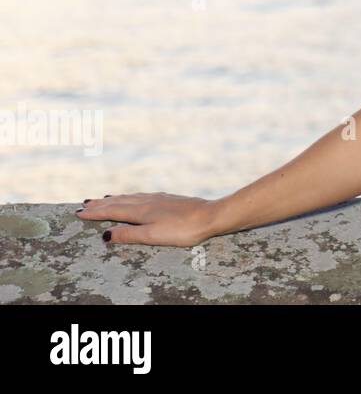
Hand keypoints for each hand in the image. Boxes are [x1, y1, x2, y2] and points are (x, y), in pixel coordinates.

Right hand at [76, 192, 219, 246]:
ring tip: (104, 199)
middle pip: (119, 202)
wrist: (211, 216)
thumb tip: (104, 234)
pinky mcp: (169, 199)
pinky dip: (132, 197)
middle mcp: (147, 201)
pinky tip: (135, 198)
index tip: (78, 212)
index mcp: (141, 211)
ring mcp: (159, 198)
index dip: (95, 213)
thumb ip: (129, 234)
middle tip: (84, 204)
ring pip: (131, 197)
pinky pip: (143, 196)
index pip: (112, 211)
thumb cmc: (182, 229)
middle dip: (101, 204)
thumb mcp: (153, 236)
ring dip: (115, 199)